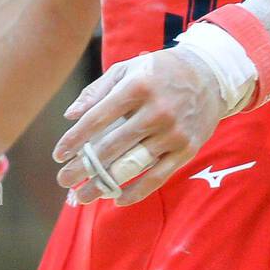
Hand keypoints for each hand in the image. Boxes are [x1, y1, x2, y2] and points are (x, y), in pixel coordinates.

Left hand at [52, 45, 223, 206]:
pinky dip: (136, 192)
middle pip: (111, 146)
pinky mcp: (186, 150)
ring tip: (83, 196)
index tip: (58, 154)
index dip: (75, 139)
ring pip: (132, 165)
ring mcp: (173, 132)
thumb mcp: (127, 70)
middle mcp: (156, 110)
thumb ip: (97, 90)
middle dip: (83, 167)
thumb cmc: (159, 72)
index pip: (98, 117)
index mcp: (137, 86)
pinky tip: (116, 199)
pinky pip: (157, 177)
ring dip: (103, 184)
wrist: (210, 76)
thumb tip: (70, 114)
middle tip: (63, 180)